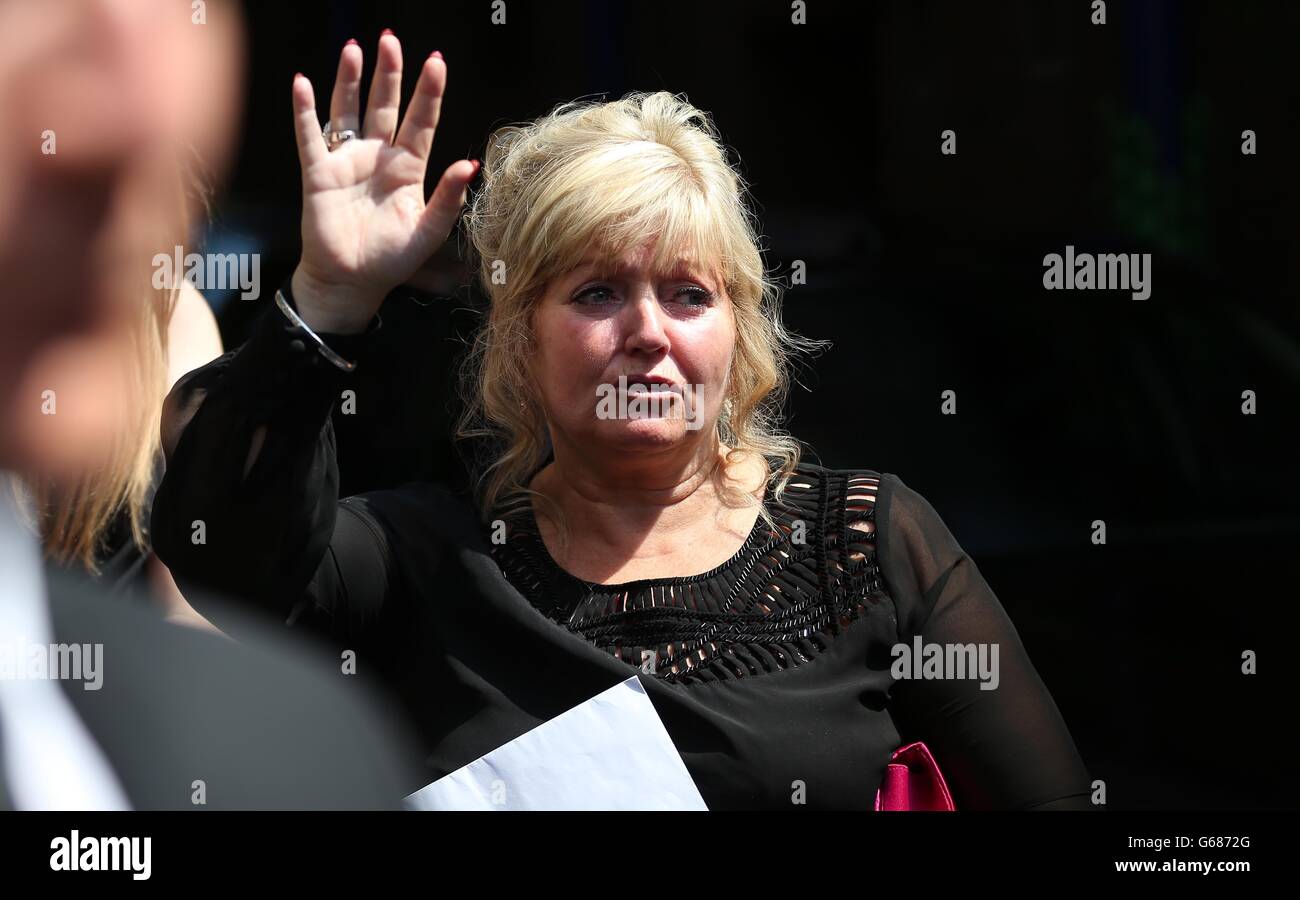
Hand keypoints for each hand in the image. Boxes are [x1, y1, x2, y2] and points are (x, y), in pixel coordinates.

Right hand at [289, 33, 477, 332]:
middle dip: (389, 74)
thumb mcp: (428, 233)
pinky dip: (305, 111)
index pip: (421, 122)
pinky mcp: (319, 174)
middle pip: (385, 105)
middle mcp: (378, 157)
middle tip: (391, 41)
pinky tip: (303, 84)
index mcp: (409, 169)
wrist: (351, 282)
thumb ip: (448, 199)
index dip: (429, 93)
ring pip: (348, 111)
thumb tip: (468, 165)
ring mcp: (348, 161)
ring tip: (355, 50)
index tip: (436, 62)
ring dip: (350, 81)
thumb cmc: (391, 259)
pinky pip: (310, 136)